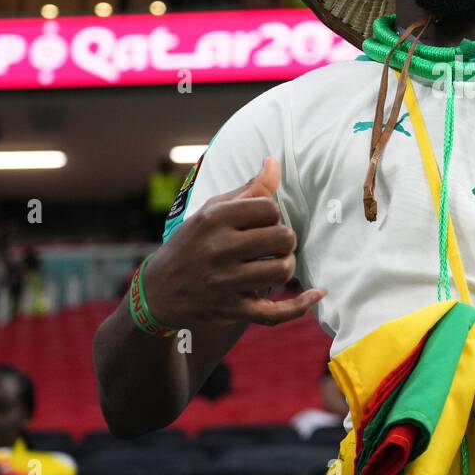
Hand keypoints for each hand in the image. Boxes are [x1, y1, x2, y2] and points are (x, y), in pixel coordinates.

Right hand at [142, 156, 325, 327]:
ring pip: (282, 271)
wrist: (157, 291)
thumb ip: (249, 189)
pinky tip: (317, 294)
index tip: (262, 224)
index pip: (270, 208)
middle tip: (274, 246)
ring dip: (287, 267)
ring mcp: (223, 282)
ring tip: (276, 264)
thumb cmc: (193, 243)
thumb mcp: (213, 211)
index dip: (274, 215)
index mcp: (215, 219)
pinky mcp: (230, 310)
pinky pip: (274, 313)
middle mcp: (218, 248)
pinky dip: (299, 306)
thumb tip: (274, 161)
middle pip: (282, 238)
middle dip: (285, 241)